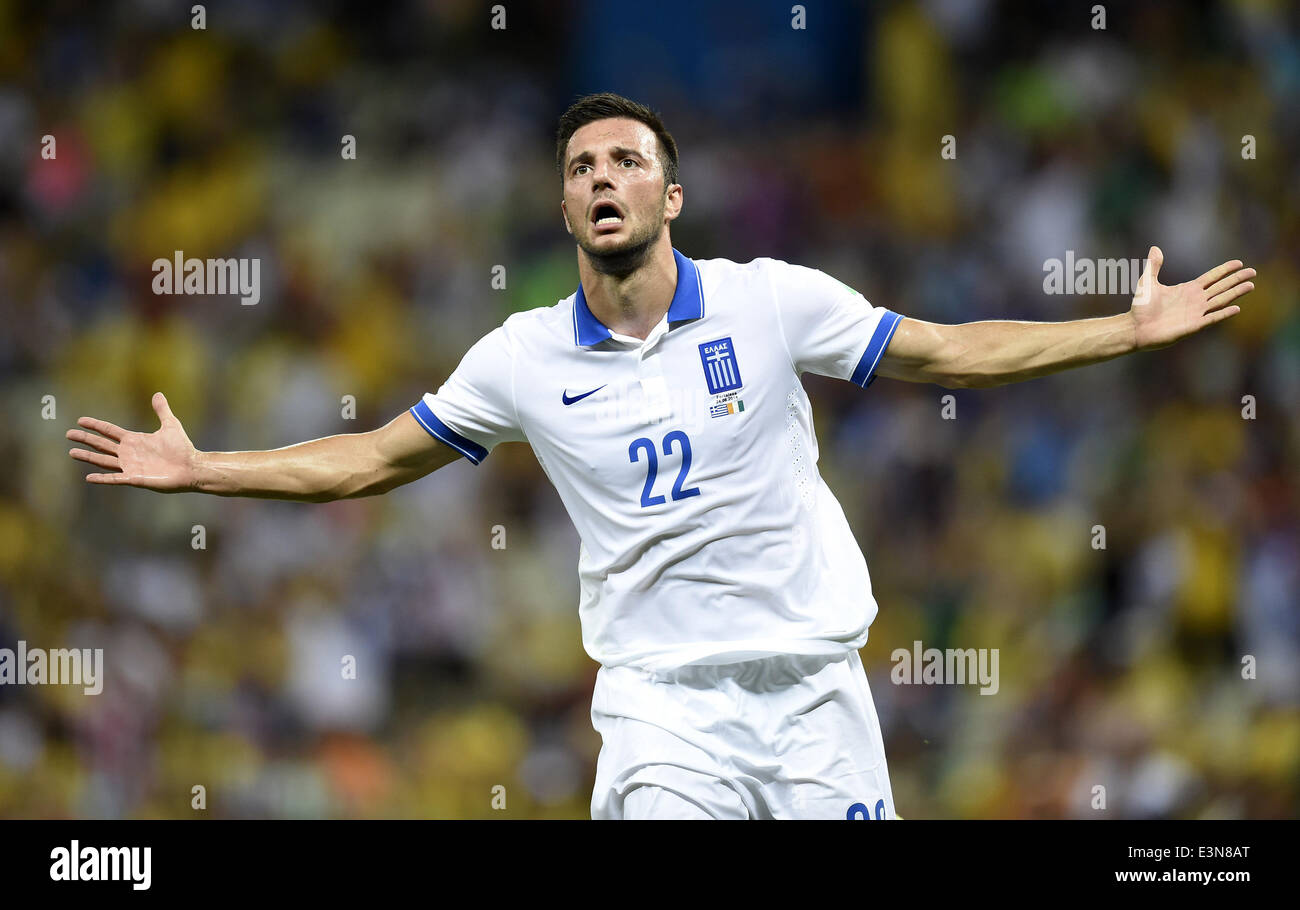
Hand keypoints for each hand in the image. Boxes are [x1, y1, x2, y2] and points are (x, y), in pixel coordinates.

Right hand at [67, 392, 199, 491]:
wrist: (192, 467)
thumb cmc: (183, 448)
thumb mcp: (171, 425)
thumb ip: (162, 410)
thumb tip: (157, 393)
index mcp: (135, 440)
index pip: (109, 431)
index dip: (95, 425)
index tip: (80, 420)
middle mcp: (129, 453)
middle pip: (102, 445)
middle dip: (85, 439)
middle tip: (68, 434)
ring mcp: (131, 466)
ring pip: (104, 461)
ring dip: (88, 456)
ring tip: (72, 452)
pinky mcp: (135, 478)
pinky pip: (115, 479)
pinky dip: (102, 479)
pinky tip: (89, 477)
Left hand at [1129, 246, 1254, 350]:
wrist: (1135, 328)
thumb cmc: (1141, 307)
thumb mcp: (1147, 282)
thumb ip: (1154, 266)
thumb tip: (1155, 248)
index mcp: (1188, 289)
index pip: (1211, 277)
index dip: (1224, 270)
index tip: (1239, 263)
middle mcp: (1195, 300)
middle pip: (1221, 287)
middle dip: (1236, 279)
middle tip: (1253, 272)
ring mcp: (1196, 313)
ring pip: (1220, 301)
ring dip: (1235, 293)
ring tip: (1250, 285)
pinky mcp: (1193, 326)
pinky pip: (1212, 318)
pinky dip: (1223, 313)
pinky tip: (1236, 308)